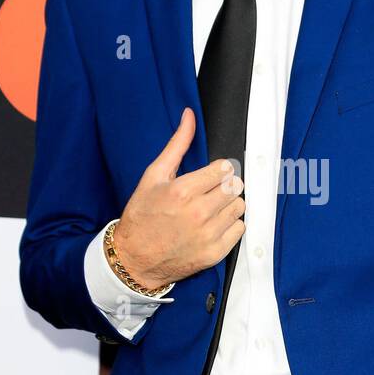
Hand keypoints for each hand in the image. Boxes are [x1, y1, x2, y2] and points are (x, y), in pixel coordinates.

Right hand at [111, 108, 245, 289]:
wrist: (134, 258)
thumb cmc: (142, 216)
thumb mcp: (153, 176)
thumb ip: (177, 145)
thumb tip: (189, 116)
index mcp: (183, 191)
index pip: (224, 168)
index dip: (217, 170)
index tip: (209, 176)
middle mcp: (198, 213)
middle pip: (235, 187)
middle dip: (223, 186)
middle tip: (209, 193)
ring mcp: (207, 235)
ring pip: (239, 207)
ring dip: (228, 205)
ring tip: (210, 209)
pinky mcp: (214, 253)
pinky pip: (239, 229)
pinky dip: (230, 226)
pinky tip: (213, 225)